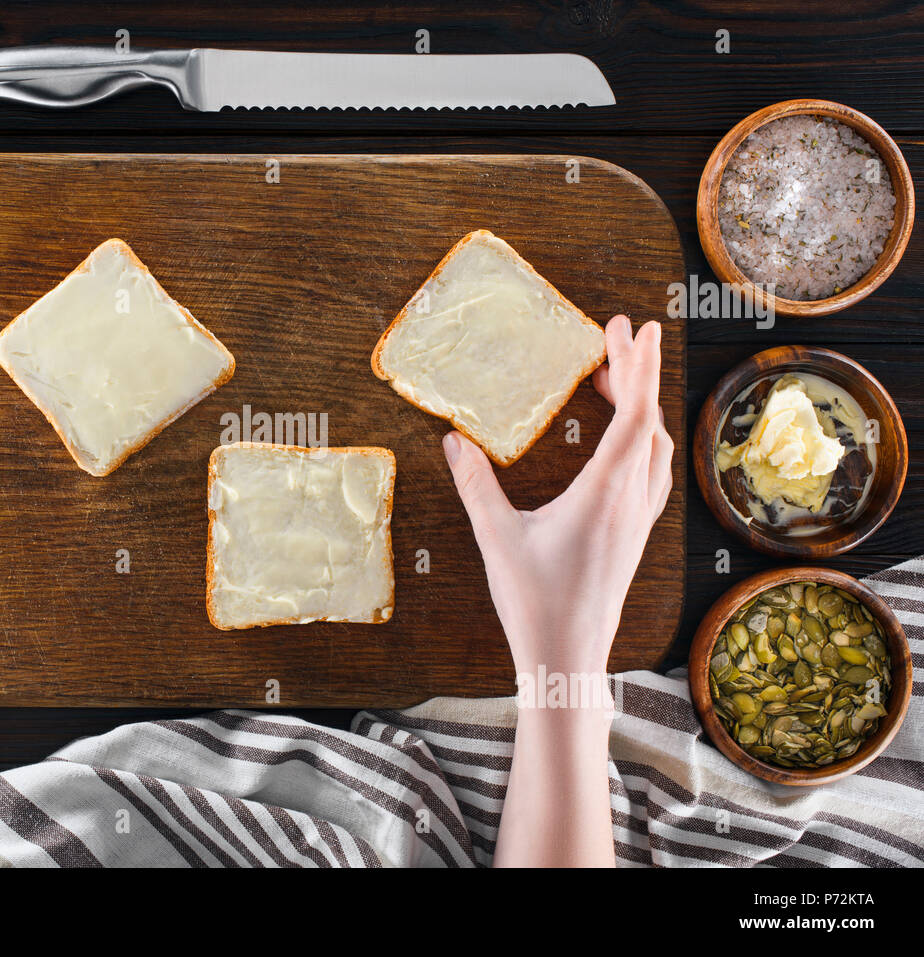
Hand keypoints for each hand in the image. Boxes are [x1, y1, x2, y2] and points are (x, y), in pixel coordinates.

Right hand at [442, 315, 671, 676]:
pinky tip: (621, 440)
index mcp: (605, 493)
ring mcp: (638, 519)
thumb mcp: (496, 538)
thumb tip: (454, 440)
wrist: (569, 658)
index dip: (637, 366)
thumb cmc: (534, 601)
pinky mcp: (634, 534)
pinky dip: (641, 440)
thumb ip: (475, 485)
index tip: (631, 328)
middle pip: (649, 422)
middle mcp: (632, 500)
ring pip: (655, 447)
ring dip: (641, 407)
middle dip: (639, 374)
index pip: (634, 414)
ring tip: (614, 381)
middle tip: (620, 337)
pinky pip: (650, 471)